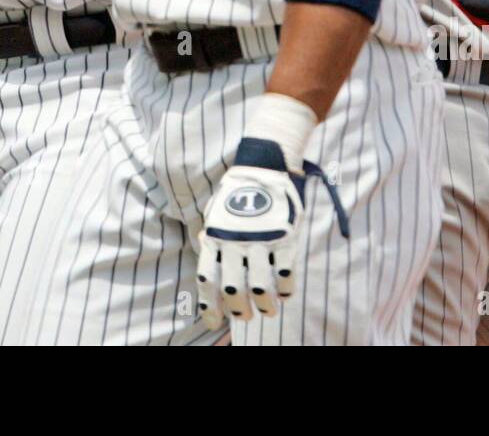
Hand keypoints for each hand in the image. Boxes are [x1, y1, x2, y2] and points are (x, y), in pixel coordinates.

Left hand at [197, 137, 305, 328]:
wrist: (264, 165)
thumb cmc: (237, 192)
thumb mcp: (215, 211)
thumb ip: (210, 234)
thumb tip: (203, 248)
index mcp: (215, 237)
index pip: (208, 280)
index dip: (210, 307)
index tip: (214, 322)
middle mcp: (236, 242)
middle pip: (234, 291)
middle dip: (239, 311)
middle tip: (245, 315)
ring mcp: (261, 241)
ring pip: (260, 288)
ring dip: (264, 306)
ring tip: (267, 310)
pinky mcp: (284, 238)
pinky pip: (285, 274)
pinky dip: (285, 289)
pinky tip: (284, 292)